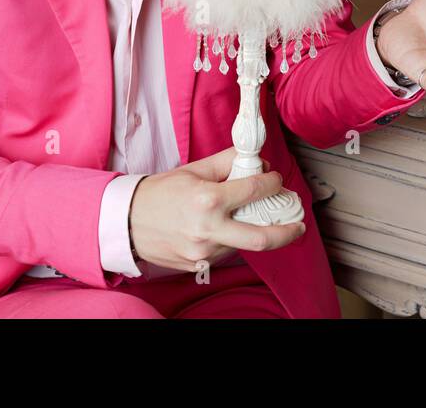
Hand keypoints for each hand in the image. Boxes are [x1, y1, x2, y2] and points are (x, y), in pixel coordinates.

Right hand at [127, 148, 303, 271]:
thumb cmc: (159, 193)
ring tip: (254, 218)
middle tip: (299, 225)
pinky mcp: (198, 265)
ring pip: (243, 244)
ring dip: (253, 231)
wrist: (126, 221)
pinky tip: (227, 229)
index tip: (277, 180)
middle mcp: (208, 229)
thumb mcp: (194, 170)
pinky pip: (225, 253)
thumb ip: (227, 163)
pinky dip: (232, 240)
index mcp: (208, 200)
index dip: (273, 182)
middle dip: (288, 232)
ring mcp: (203, 252)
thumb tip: (253, 160)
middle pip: (262, 238)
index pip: (255, 190)